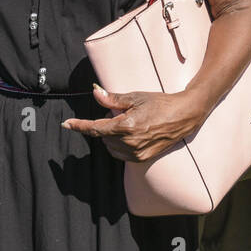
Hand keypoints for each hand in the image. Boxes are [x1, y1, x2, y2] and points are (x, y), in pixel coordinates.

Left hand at [62, 85, 205, 161]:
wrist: (184, 115)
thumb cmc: (161, 103)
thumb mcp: (136, 97)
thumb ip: (112, 99)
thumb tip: (95, 92)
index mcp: (126, 126)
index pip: (95, 127)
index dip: (79, 125)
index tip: (66, 124)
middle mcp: (129, 142)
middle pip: (103, 136)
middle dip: (105, 124)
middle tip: (121, 113)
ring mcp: (136, 152)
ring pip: (111, 146)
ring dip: (112, 135)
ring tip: (129, 122)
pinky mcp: (142, 158)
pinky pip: (121, 153)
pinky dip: (120, 144)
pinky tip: (131, 134)